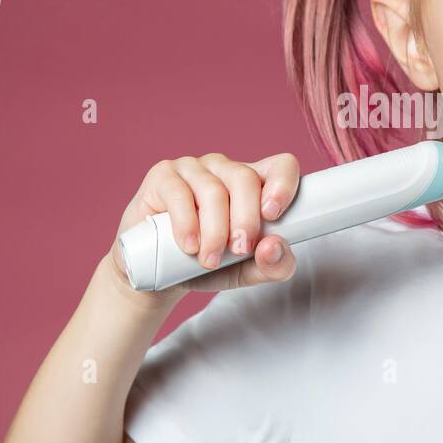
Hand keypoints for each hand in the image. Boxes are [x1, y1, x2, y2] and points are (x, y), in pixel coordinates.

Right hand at [108, 152, 300, 295]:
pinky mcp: (163, 176)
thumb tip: (275, 247)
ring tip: (209, 260)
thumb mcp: (248, 272)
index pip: (281, 166)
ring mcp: (193, 169)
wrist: (158, 276)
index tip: (273, 215)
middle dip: (246, 220)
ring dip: (215, 231)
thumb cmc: (209, 265)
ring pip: (213, 190)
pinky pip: (179, 193)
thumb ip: (274, 265)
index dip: (284, 184)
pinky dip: (187, 224)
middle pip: (245, 178)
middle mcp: (225, 170)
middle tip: (239, 251)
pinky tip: (189, 246)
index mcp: (254, 185)